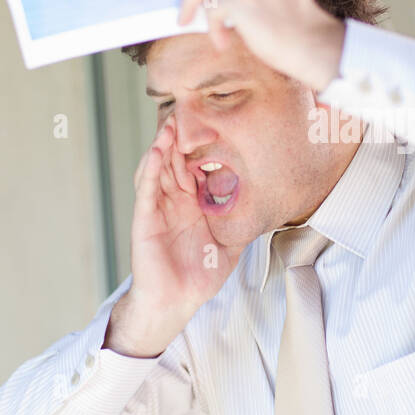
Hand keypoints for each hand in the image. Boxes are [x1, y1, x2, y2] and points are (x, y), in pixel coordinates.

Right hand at [105, 116, 243, 357]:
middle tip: (186, 113)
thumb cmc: (198, 277)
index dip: (201, 148)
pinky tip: (157, 153)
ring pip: (158, 170)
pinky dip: (151, 170)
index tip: (213, 126)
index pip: (195, 169)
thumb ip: (243, 226)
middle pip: (175, 163)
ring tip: (169, 125)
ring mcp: (158, 209)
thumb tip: (268, 212)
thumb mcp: (230, 247)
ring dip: (162, 147)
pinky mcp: (145, 220)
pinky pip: (147, 190)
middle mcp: (174, 203)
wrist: (176, 302)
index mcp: (192, 205)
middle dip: (179, 139)